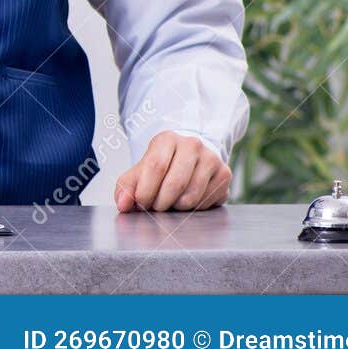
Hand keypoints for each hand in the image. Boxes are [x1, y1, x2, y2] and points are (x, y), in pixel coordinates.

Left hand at [114, 131, 231, 211]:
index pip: (156, 166)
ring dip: (176, 207)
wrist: (191, 156)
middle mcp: (192, 145)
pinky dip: (193, 209)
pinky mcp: (225, 174)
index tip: (141, 203)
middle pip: (175, 183)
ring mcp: (211, 159)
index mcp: (167, 139)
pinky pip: (206, 202)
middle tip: (156, 207)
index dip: (146, 190)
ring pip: (191, 196)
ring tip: (171, 202)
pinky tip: (187, 200)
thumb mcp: (142, 169)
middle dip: (161, 202)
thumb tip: (122, 205)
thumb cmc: (164, 164)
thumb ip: (127, 186)